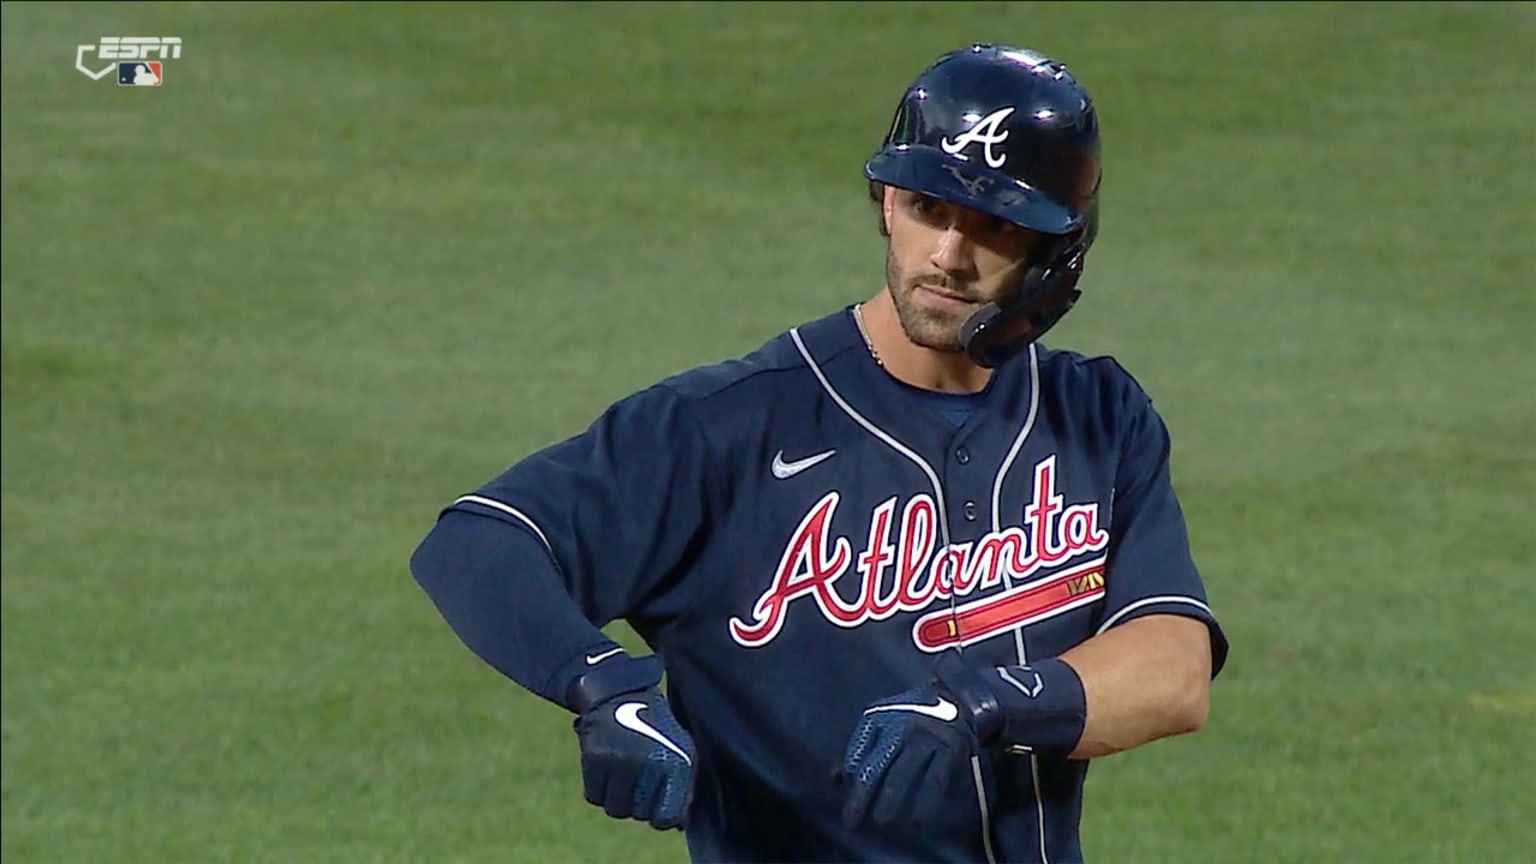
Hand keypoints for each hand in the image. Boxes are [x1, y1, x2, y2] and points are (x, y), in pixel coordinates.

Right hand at [570, 656, 695, 829]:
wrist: (618, 692)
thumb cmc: (656, 726)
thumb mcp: (681, 747)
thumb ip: (686, 785)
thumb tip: (680, 825)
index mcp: (674, 763)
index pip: (667, 817)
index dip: (662, 819)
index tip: (657, 811)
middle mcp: (648, 764)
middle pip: (639, 815)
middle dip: (639, 806)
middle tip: (638, 785)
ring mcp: (619, 761)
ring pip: (615, 809)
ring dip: (618, 800)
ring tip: (623, 779)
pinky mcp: (594, 758)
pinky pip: (593, 796)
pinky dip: (598, 790)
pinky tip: (606, 772)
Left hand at [837, 661, 981, 829]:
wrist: (958, 696)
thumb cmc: (911, 717)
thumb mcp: (882, 720)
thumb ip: (859, 747)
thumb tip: (835, 779)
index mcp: (881, 718)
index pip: (858, 750)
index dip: (848, 774)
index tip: (844, 798)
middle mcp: (901, 726)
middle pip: (876, 766)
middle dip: (861, 797)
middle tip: (852, 824)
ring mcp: (926, 737)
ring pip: (902, 773)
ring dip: (891, 800)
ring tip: (882, 823)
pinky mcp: (950, 749)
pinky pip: (935, 779)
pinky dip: (926, 802)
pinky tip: (919, 820)